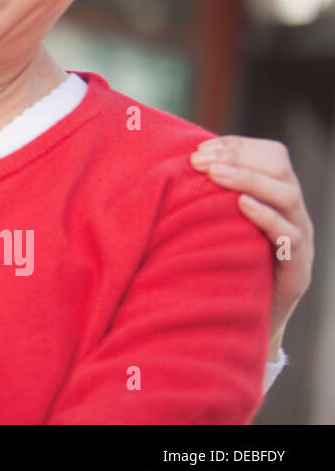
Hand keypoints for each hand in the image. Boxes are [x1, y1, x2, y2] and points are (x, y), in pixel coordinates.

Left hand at [190, 136, 312, 360]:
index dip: (238, 146)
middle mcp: (292, 214)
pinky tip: (242, 206)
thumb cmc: (218, 264)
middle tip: (201, 161)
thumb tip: (170, 159)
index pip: (272, 155)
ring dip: (249, 180)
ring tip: (215, 175)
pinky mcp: (297, 271)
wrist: (235, 324)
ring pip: (288, 197)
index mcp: (275, 196)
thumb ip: (205, 194)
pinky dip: (267, 217)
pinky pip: (290, 237)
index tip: (200, 149)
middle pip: (280, 169)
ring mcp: (300, 241)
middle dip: (239, 158)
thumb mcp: (213, 223)